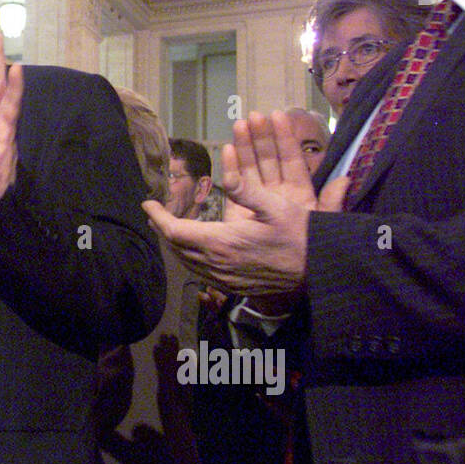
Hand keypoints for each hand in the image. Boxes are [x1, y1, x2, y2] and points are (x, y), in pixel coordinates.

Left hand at [143, 111, 347, 295]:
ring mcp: (223, 279)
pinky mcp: (232, 287)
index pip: (175, 231)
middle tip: (155, 213)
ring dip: (174, 245)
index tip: (148, 203)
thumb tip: (226, 175)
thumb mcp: (276, 207)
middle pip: (175, 248)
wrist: (317, 272)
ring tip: (169, 228)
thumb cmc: (299, 236)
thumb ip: (248, 191)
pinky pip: (200, 273)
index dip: (158, 217)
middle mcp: (217, 264)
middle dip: (162, 229)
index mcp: (222, 243)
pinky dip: (189, 258)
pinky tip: (194, 248)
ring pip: (186, 262)